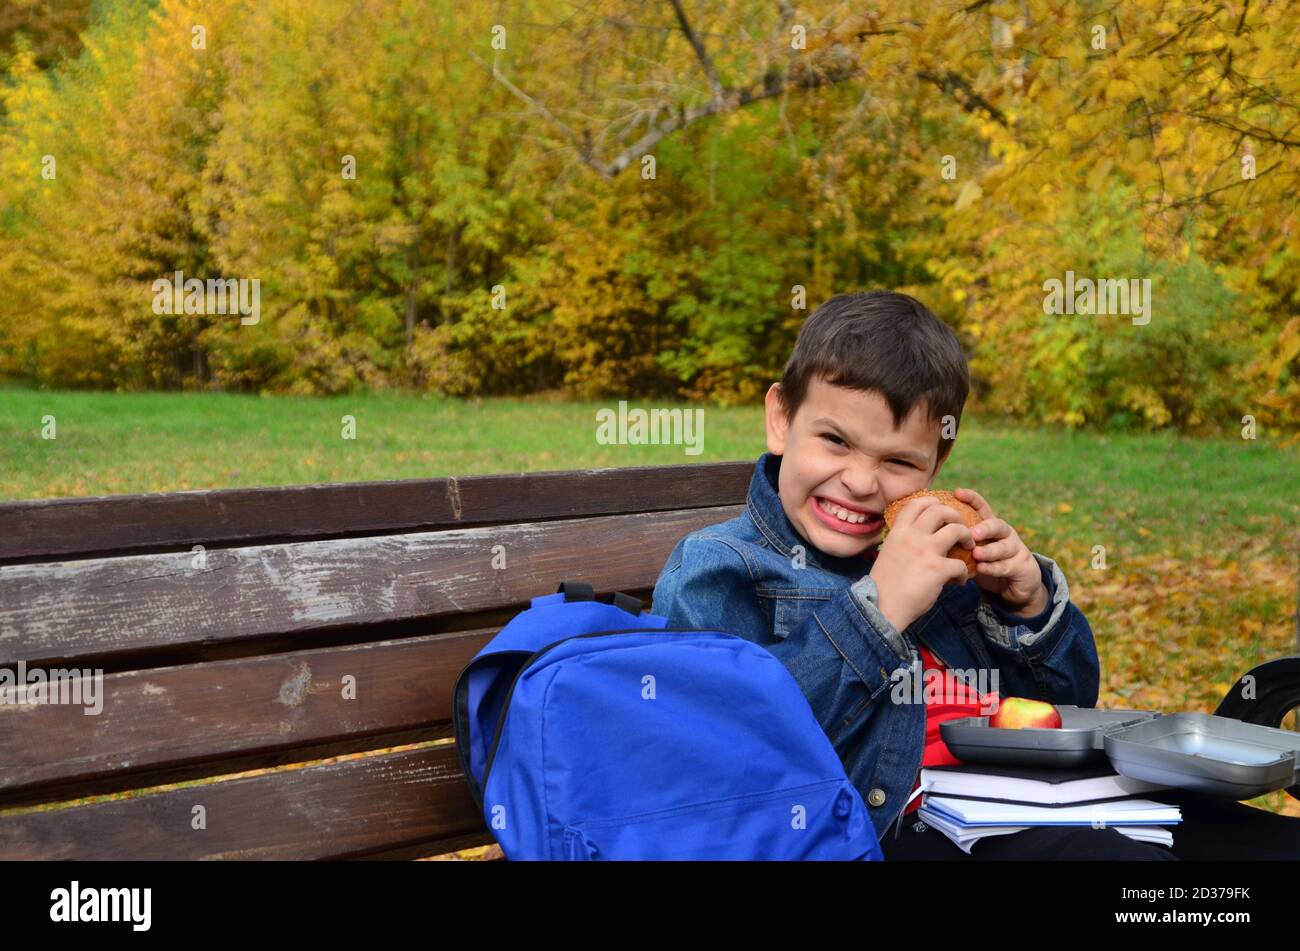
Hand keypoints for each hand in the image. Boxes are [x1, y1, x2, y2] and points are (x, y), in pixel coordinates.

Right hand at [869, 494, 974, 631]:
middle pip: (940, 510)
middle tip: (960, 528)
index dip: (933, 501)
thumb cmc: (885, 584)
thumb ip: (903, 541)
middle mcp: (912, 537)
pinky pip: (961, 564)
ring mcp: (926, 551)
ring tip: (969, 548)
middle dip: (955, 516)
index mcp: (898, 532)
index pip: (917, 503)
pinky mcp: (938, 569)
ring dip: (968, 537)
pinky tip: (959, 581)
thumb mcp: (889, 552)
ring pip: (957, 530)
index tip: (941, 509)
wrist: (882, 607)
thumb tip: (920, 537)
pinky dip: (964, 573)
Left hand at [952, 487, 1047, 615]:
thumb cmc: (985, 563)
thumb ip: (956, 540)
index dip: (971, 498)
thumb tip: (926, 531)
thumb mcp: (970, 550)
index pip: (982, 507)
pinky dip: (993, 568)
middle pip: (997, 525)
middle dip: (984, 527)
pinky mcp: (1021, 567)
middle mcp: (1004, 534)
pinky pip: (1007, 566)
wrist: (1014, 585)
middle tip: (971, 532)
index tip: (956, 492)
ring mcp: (1015, 549)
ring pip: (1004, 546)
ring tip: (976, 553)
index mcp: (990, 525)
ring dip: (989, 550)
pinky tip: (982, 569)